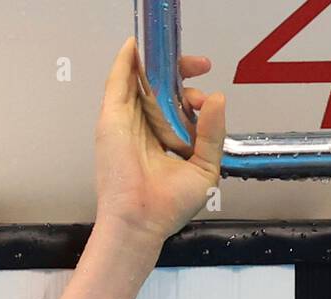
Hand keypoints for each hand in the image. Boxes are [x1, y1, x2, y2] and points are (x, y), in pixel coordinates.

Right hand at [94, 37, 226, 243]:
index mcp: (168, 138)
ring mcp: (127, 120)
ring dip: (157, 64)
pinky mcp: (111, 117)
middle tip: (201, 65)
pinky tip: (135, 46)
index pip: (180, 105)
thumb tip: (218, 98)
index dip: (194, 93)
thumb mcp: (204, 167)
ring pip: (141, 81)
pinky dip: (125, 62)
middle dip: (181, 72)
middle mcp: (147, 126)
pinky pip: (116, 82)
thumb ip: (212, 134)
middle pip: (161, 88)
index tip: (209, 94)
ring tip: (173, 53)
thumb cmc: (171, 204)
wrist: (143, 221)